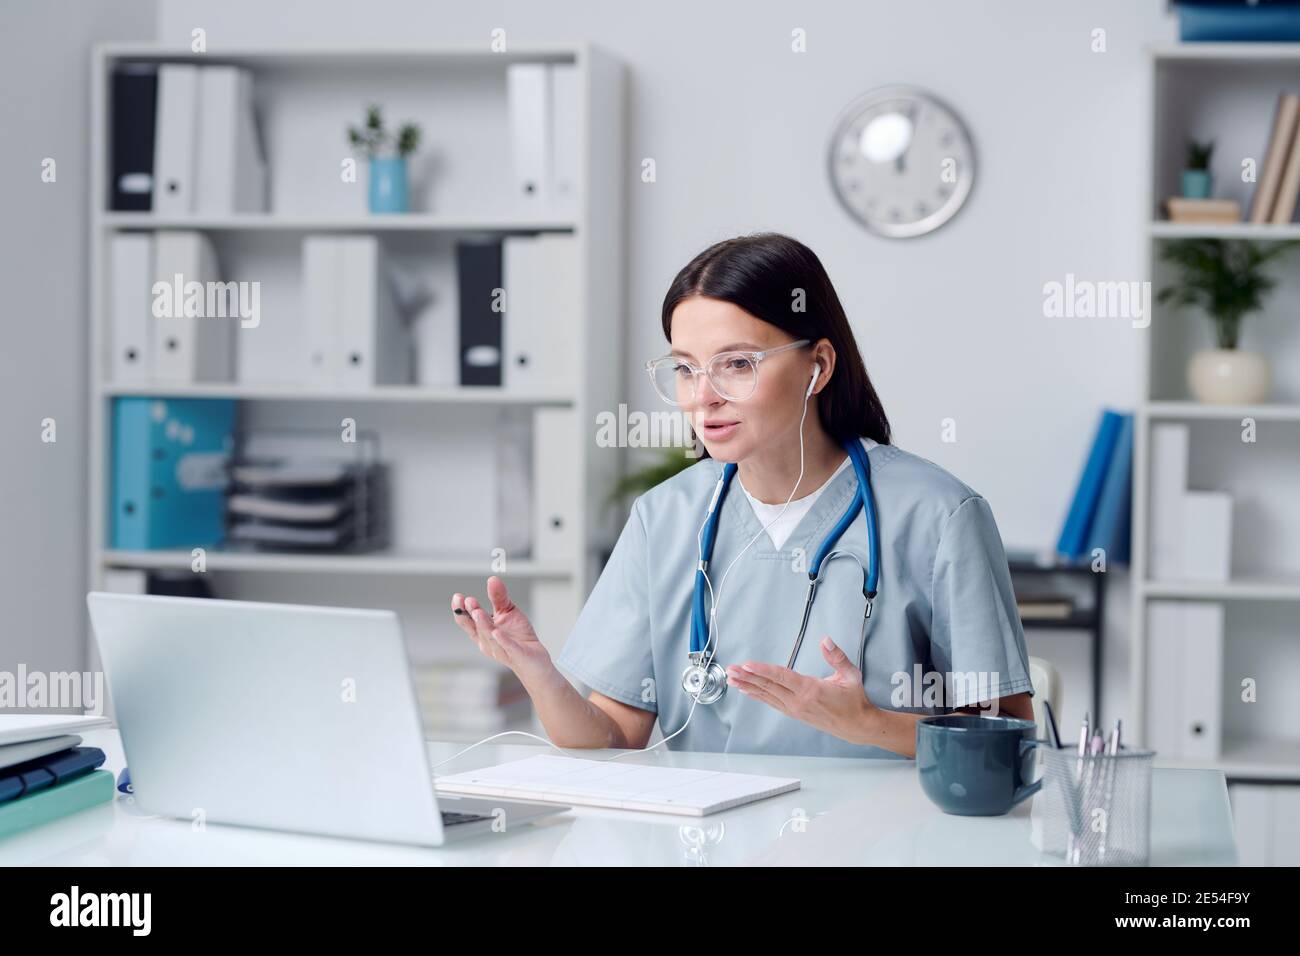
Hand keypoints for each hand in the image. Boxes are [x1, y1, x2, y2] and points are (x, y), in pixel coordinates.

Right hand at [451, 576, 553, 686]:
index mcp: (482, 632)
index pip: (467, 622)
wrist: (534, 658)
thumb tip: (492, 579)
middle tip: (468, 601)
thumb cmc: (517, 636)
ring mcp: (501, 650)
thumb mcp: (508, 612)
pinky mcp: (516, 654)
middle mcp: (488, 642)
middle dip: (470, 616)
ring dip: (483, 624)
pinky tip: (497, 632)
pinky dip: (502, 640)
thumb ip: (498, 597)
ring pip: (490, 637)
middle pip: (476, 629)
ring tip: (478, 612)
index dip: (460, 611)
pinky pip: (508, 647)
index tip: (458, 597)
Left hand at [725, 637, 877, 744]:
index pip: (781, 677)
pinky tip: (748, 691)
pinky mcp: (794, 714)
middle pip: (768, 686)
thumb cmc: (854, 701)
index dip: (762, 670)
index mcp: (810, 690)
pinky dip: (758, 696)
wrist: (857, 726)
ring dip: (748, 686)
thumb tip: (826, 641)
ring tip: (732, 680)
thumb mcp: (850, 675)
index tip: (746, 665)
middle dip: (747, 677)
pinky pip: (772, 703)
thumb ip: (837, 657)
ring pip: (767, 696)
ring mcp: (795, 709)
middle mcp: (799, 701)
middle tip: (731, 670)